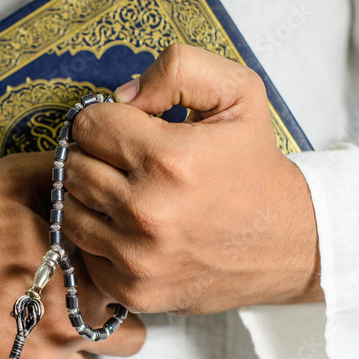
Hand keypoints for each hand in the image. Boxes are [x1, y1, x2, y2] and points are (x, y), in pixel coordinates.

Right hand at [0, 151, 145, 358]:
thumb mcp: (17, 179)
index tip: (97, 275)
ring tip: (35, 324)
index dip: (120, 281)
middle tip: (73, 304)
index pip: (137, 290)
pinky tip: (1, 338)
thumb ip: (68, 178)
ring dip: (67, 352)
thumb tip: (94, 170)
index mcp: (88, 277)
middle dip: (107, 324)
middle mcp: (73, 328)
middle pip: (127, 342)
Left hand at [62, 44, 322, 314]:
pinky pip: (82, 251)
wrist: (289, 242)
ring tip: (123, 191)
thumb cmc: (255, 167)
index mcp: (170, 158)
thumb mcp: (238, 93)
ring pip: (68, 209)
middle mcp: (148, 211)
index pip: (89, 125)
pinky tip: (129, 227)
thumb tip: (122, 96)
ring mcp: (137, 257)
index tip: (127, 129)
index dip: (106, 120)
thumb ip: (178, 69)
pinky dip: (98, 237)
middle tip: (124, 160)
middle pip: (72, 167)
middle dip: (94, 155)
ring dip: (88, 196)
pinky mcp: (132, 289)